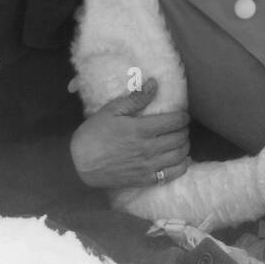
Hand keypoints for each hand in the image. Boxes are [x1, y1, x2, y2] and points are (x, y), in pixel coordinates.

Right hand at [71, 78, 191, 188]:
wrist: (79, 164)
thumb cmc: (94, 134)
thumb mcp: (111, 110)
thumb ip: (136, 98)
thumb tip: (155, 84)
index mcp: (141, 129)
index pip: (175, 121)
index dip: (183, 117)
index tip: (182, 115)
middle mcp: (148, 148)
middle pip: (180, 138)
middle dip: (184, 130)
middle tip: (181, 127)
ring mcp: (147, 166)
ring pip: (179, 155)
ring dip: (185, 146)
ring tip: (181, 140)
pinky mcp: (144, 180)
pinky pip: (172, 175)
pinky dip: (182, 166)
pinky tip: (181, 160)